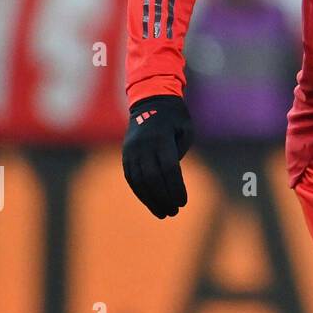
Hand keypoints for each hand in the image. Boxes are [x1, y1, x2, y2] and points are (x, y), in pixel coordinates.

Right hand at [123, 95, 193, 217]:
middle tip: (174, 211)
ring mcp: (132, 150)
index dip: (175, 188)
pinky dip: (141, 192)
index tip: (183, 202)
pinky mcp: (126, 154)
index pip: (169, 169)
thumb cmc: (176, 118)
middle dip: (164, 197)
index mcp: (161, 138)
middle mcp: (144, 145)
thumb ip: (179, 153)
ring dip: (151, 199)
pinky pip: (131, 177)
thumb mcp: (186, 130)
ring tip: (164, 212)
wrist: (151, 100)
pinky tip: (151, 202)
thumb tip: (172, 179)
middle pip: (152, 178)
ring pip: (139, 181)